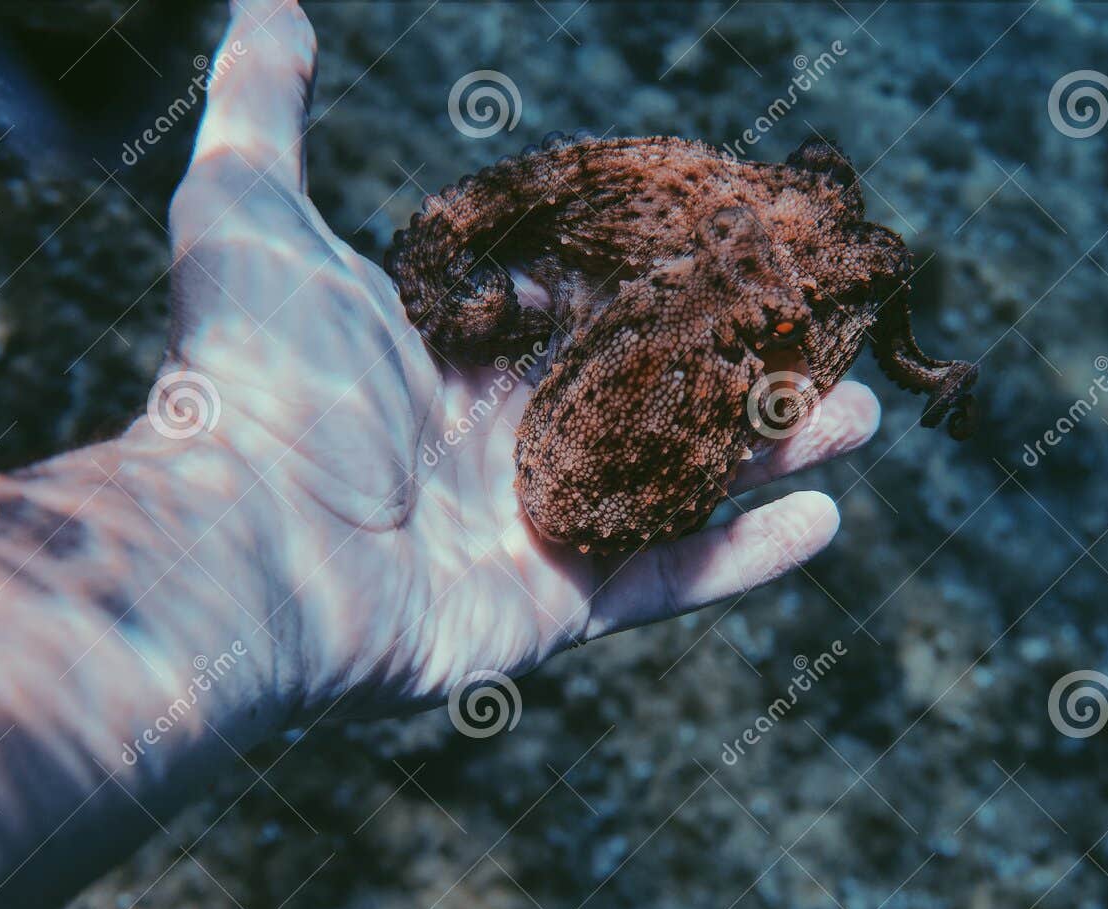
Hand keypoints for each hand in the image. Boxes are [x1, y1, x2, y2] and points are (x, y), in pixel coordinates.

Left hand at [157, 0, 882, 714]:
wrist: (246, 542)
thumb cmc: (255, 375)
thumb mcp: (250, 209)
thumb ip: (268, 103)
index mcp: (457, 354)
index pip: (589, 303)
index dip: (668, 273)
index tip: (748, 241)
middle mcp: (502, 440)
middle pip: (656, 391)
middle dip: (748, 361)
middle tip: (829, 324)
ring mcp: (535, 527)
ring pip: (684, 481)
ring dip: (774, 448)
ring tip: (860, 416)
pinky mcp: (558, 606)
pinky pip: (674, 581)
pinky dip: (750, 558)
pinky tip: (828, 519)